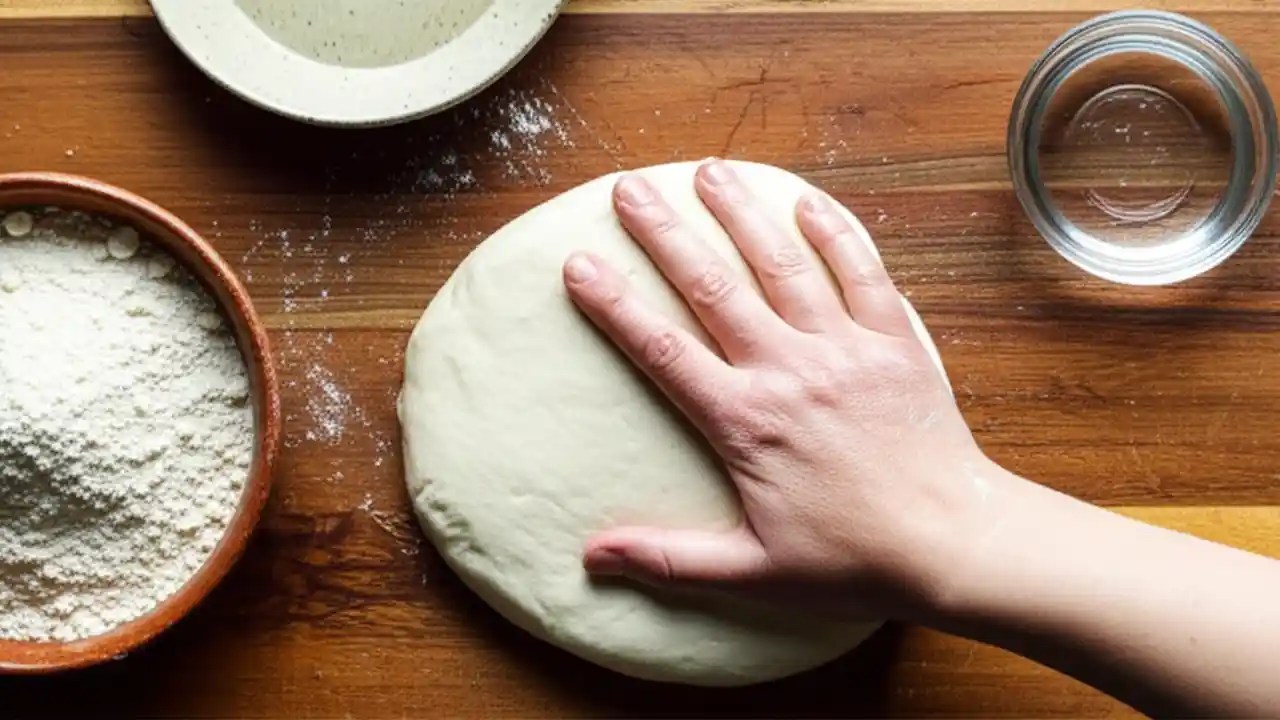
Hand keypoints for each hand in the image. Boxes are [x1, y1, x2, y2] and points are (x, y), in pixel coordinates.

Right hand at [561, 159, 1003, 618]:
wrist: (952, 544)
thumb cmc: (852, 561)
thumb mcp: (752, 570)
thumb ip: (669, 558)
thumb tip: (592, 559)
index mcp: (746, 421)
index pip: (662, 350)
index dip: (615, 305)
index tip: (579, 264)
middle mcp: (789, 371)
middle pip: (713, 287)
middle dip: (665, 234)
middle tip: (630, 189)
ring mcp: (844, 350)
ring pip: (783, 265)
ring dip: (742, 214)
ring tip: (708, 171)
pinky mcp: (894, 344)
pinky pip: (862, 274)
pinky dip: (835, 233)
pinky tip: (806, 201)